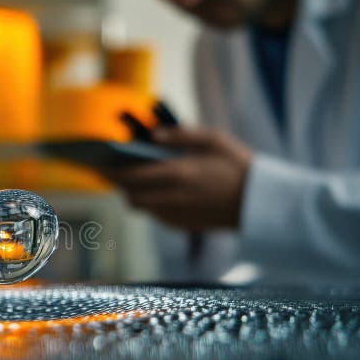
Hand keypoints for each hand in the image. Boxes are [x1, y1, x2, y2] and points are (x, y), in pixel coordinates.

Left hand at [105, 127, 252, 230]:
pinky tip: (155, 190)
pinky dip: (150, 202)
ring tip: (130, 179)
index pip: (131, 176)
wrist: (260, 201)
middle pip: (129, 195)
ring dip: (133, 193)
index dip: (111, 171)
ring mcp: (176, 215)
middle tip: (108, 172)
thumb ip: (181, 135)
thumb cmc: (238, 165)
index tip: (99, 164)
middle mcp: (172, 197)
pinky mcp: (182, 225)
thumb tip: (152, 135)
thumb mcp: (213, 139)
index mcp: (177, 173)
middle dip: (117, 184)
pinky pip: (155, 214)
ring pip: (140, 207)